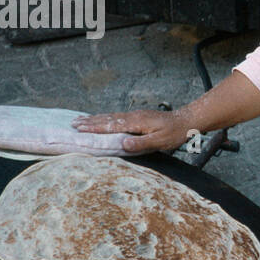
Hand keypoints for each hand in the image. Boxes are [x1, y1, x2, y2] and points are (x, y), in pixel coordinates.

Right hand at [71, 109, 191, 153]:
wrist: (186, 120)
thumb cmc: (174, 133)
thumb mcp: (160, 141)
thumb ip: (141, 143)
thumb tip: (123, 144)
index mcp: (136, 122)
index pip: (110, 125)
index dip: (94, 127)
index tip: (79, 128)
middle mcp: (133, 116)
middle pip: (107, 118)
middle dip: (90, 121)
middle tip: (73, 123)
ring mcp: (135, 115)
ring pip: (111, 116)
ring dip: (95, 118)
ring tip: (82, 119)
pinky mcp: (138, 117)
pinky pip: (117, 117)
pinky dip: (105, 118)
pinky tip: (102, 119)